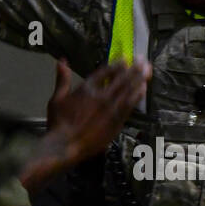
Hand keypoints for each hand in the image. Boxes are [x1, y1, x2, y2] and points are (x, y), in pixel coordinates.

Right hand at [19, 58, 150, 191]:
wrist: (66, 145)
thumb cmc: (58, 123)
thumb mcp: (56, 98)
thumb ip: (62, 79)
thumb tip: (62, 61)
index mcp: (87, 88)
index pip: (106, 71)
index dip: (117, 64)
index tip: (125, 59)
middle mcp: (102, 96)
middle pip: (122, 78)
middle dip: (134, 68)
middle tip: (144, 60)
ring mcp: (111, 109)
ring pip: (129, 90)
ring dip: (139, 79)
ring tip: (148, 70)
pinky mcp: (116, 121)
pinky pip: (130, 105)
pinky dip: (137, 96)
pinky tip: (143, 89)